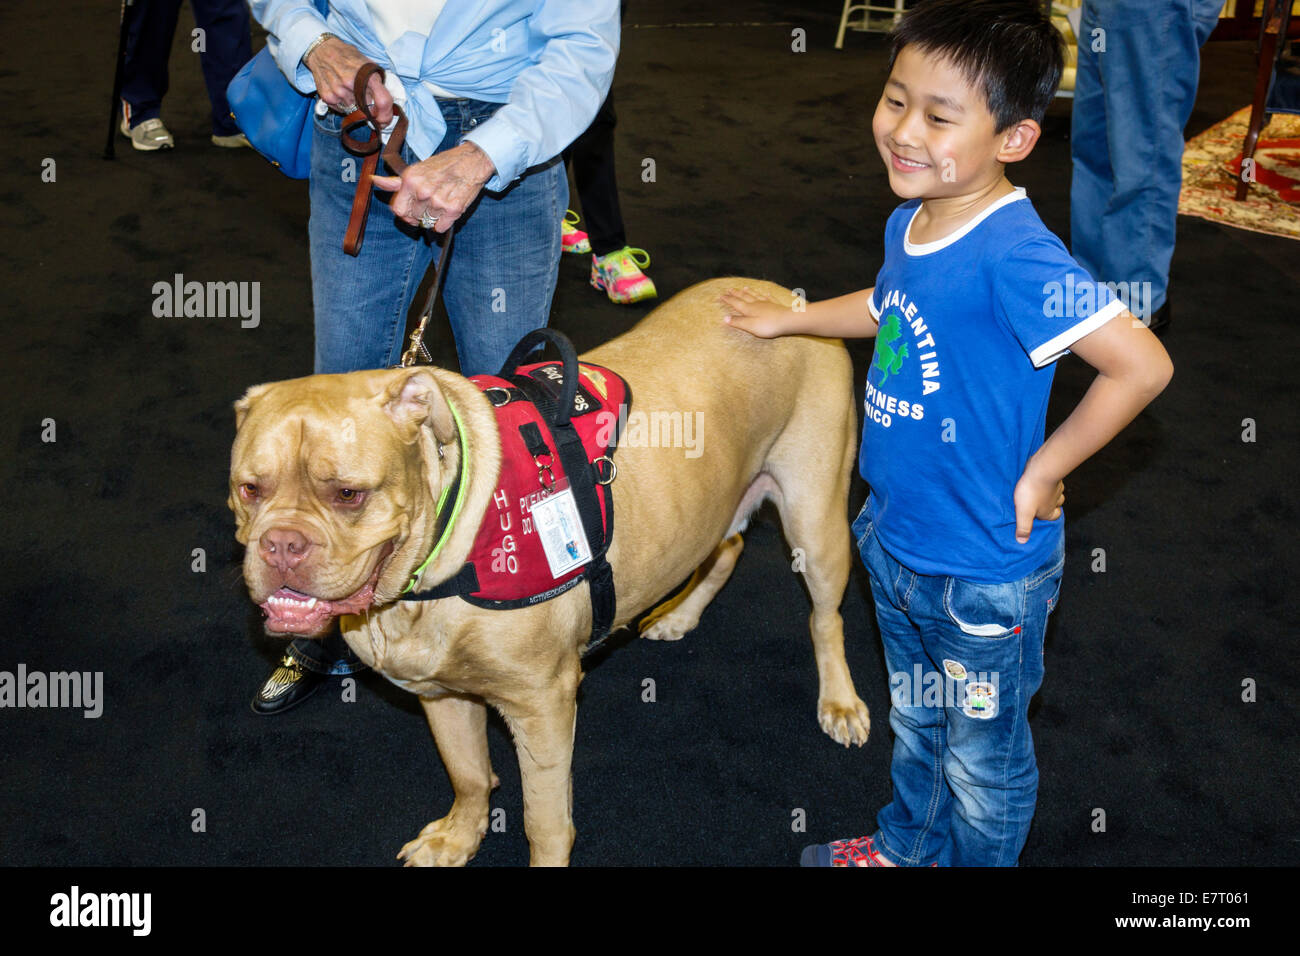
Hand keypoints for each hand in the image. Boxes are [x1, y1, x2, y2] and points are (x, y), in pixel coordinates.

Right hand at [304, 36, 391, 121]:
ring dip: (356, 106)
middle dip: (372, 113)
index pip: (383, 101)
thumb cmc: (348, 56)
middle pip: (369, 111)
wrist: (322, 50)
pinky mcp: (328, 97)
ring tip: (351, 91)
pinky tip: (341, 91)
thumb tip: (386, 103)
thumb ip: (377, 83)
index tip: (386, 119)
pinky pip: (342, 109)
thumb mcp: (367, 63)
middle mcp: (352, 84)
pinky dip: (344, 104)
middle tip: (370, 107)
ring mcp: (339, 92)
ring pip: (355, 111)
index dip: (387, 114)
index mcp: (367, 75)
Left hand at [372, 142, 495, 233]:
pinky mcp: (453, 209)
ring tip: (441, 202)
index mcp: (410, 181)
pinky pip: (441, 227)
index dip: (404, 214)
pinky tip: (448, 208)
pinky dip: (444, 222)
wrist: (471, 161)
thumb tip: (374, 181)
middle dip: (421, 213)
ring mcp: (438, 201)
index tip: (412, 212)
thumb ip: (395, 181)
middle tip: (431, 202)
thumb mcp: (416, 170)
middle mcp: (422, 191)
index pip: (398, 210)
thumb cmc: (443, 165)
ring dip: (434, 217)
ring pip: (428, 223)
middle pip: (414, 218)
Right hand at [719, 286, 796, 337]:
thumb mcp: (750, 326)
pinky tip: (766, 293)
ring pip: (756, 296)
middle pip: (744, 297)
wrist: (787, 321)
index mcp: (748, 309)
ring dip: (749, 292)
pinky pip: (769, 298)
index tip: (721, 295)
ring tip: (744, 288)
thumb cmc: (768, 326)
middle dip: (736, 293)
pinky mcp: (776, 305)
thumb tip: (725, 318)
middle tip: (730, 289)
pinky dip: (766, 295)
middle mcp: (756, 304)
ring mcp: (767, 303)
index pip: (735, 303)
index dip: (728, 299)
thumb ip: (738, 322)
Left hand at [1013, 464, 1063, 543]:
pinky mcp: (1054, 476)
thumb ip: (1023, 527)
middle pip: (1057, 505)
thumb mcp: (1023, 513)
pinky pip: (1054, 481)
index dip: (1048, 517)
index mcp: (1048, 511)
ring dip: (1050, 494)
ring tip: (1040, 492)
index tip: (1041, 515)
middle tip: (1040, 504)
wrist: (1042, 470)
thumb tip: (1022, 542)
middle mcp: (1055, 501)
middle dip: (1051, 505)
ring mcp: (1057, 488)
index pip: (1054, 517)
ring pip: (1057, 493)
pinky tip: (1042, 479)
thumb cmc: (1031, 492)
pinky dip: (1049, 482)